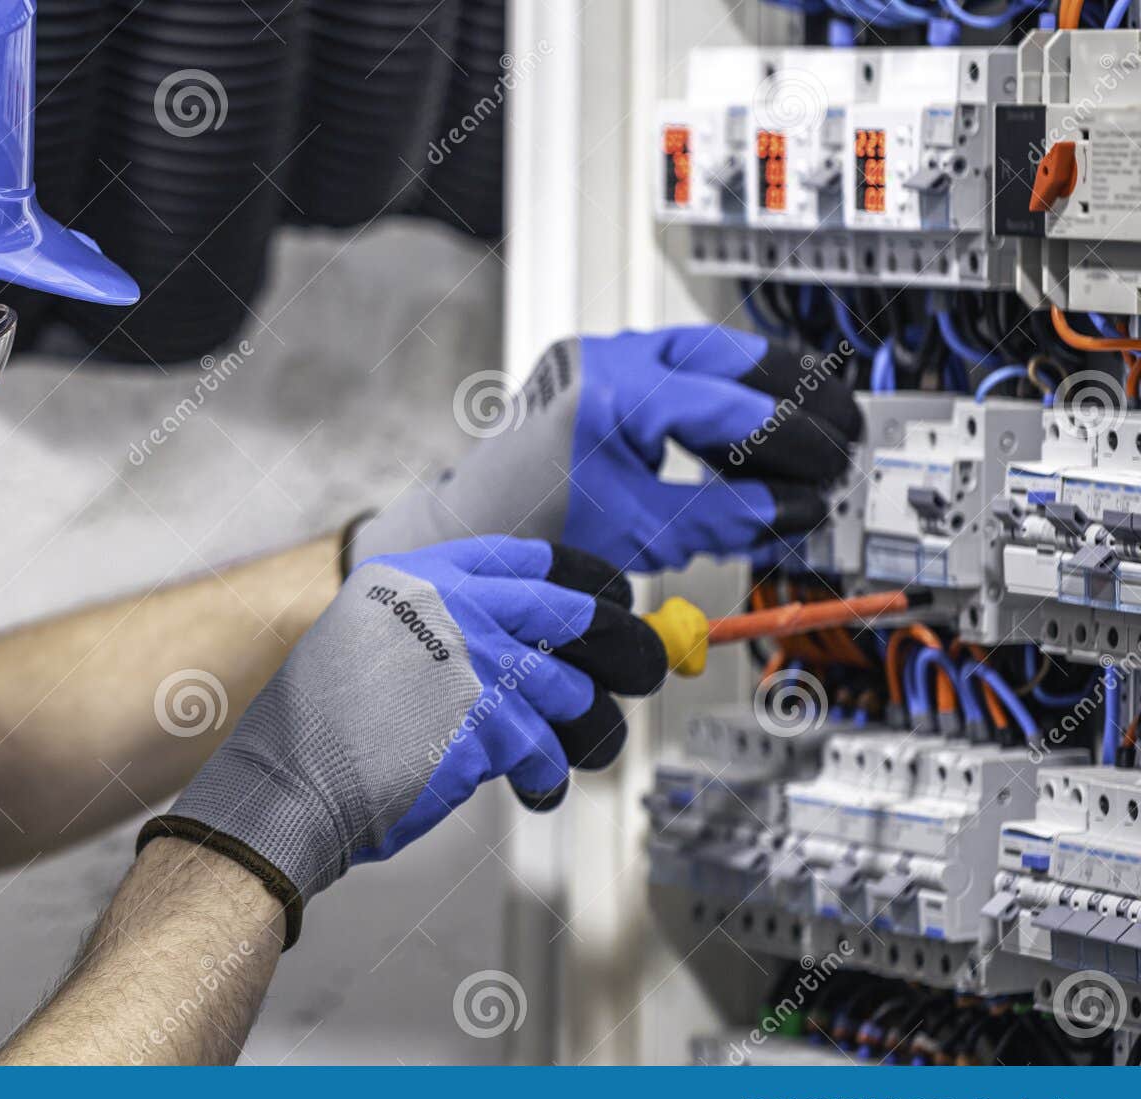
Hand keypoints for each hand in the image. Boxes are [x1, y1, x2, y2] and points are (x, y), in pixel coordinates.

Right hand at [137, 537, 665, 943]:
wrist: (287, 786)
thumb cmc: (321, 729)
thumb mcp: (367, 639)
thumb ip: (438, 625)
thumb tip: (526, 638)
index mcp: (416, 577)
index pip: (527, 560)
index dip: (584, 582)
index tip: (610, 600)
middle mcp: (449, 606)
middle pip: (572, 613)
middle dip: (623, 646)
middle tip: (642, 669)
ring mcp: (471, 663)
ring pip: (572, 691)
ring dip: (580, 731)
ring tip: (555, 757)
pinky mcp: (488, 727)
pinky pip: (548, 753)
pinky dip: (546, 779)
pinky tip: (529, 791)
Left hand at [349, 328, 861, 572]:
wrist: (469, 529)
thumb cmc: (531, 533)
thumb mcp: (641, 532)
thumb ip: (725, 517)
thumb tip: (794, 508)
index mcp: (611, 393)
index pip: (726, 406)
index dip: (790, 440)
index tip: (829, 468)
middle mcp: (603, 357)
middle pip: (725, 354)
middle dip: (791, 390)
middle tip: (842, 426)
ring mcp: (597, 356)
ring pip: (705, 351)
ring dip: (761, 386)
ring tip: (812, 421)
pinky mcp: (597, 370)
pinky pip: (677, 367)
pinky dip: (719, 393)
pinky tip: (751, 426)